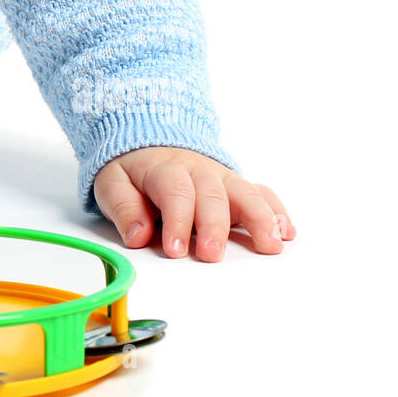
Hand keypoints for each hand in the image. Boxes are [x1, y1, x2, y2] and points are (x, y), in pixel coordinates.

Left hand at [93, 147, 295, 261]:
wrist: (146, 141)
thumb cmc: (131, 170)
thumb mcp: (112, 182)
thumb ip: (123, 207)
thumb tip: (137, 235)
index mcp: (165, 169)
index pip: (175, 192)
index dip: (177, 220)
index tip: (176, 250)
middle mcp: (198, 170)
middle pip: (212, 194)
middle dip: (214, 225)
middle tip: (212, 255)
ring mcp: (221, 177)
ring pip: (244, 192)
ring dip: (259, 217)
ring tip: (270, 245)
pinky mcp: (235, 187)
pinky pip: (261, 193)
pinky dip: (275, 211)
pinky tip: (286, 232)